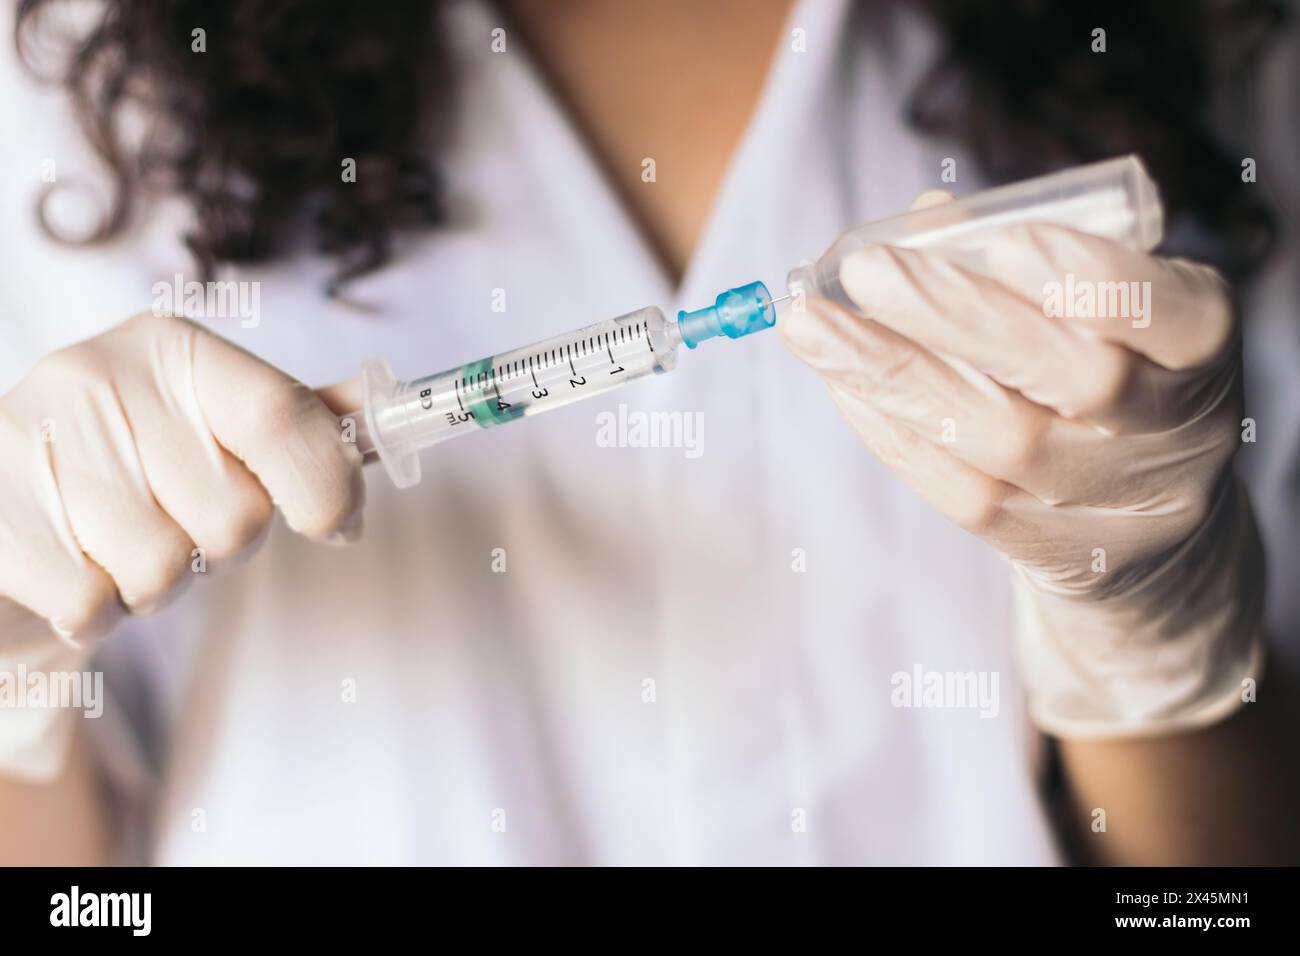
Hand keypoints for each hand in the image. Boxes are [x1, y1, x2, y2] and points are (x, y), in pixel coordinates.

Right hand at [0, 311, 362, 776]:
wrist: (15, 529)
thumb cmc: (138, 481)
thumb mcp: (222, 435)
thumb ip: (304, 424)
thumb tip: (391, 411)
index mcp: (170, 348)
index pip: (281, 416)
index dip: (326, 487)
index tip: (339, 526)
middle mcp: (93, 374)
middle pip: (233, 513)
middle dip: (220, 547)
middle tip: (176, 525)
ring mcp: (25, 438)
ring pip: (162, 567)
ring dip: (157, 585)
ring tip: (118, 548)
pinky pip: (91, 603)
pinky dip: (97, 613)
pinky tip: (74, 573)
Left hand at [781, 194, 1264, 737]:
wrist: (1155, 528)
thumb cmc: (1110, 376)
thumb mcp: (1100, 311)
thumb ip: (1021, 261)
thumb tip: (917, 220)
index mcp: (1203, 341)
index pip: (1165, 309)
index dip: (1088, 277)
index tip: (1000, 239)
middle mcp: (1180, 428)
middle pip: (1074, 377)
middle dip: (957, 316)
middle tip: (865, 271)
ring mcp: (1125, 504)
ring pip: (1003, 441)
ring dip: (894, 375)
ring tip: (811, 327)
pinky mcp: (1064, 555)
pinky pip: (967, 496)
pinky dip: (896, 435)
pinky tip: (844, 387)